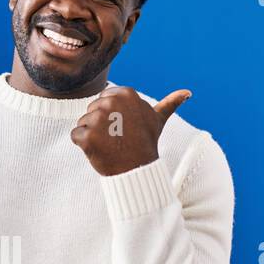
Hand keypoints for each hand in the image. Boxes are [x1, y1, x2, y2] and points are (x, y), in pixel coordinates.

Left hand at [70, 86, 191, 176]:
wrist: (138, 171)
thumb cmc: (146, 144)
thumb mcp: (158, 121)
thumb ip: (169, 104)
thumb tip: (187, 92)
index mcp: (126, 94)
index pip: (103, 98)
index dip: (111, 115)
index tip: (124, 127)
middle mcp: (111, 102)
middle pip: (91, 110)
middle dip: (100, 125)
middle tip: (117, 138)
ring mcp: (98, 119)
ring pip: (83, 123)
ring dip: (92, 136)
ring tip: (109, 145)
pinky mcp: (87, 136)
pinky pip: (75, 136)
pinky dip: (83, 145)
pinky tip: (99, 151)